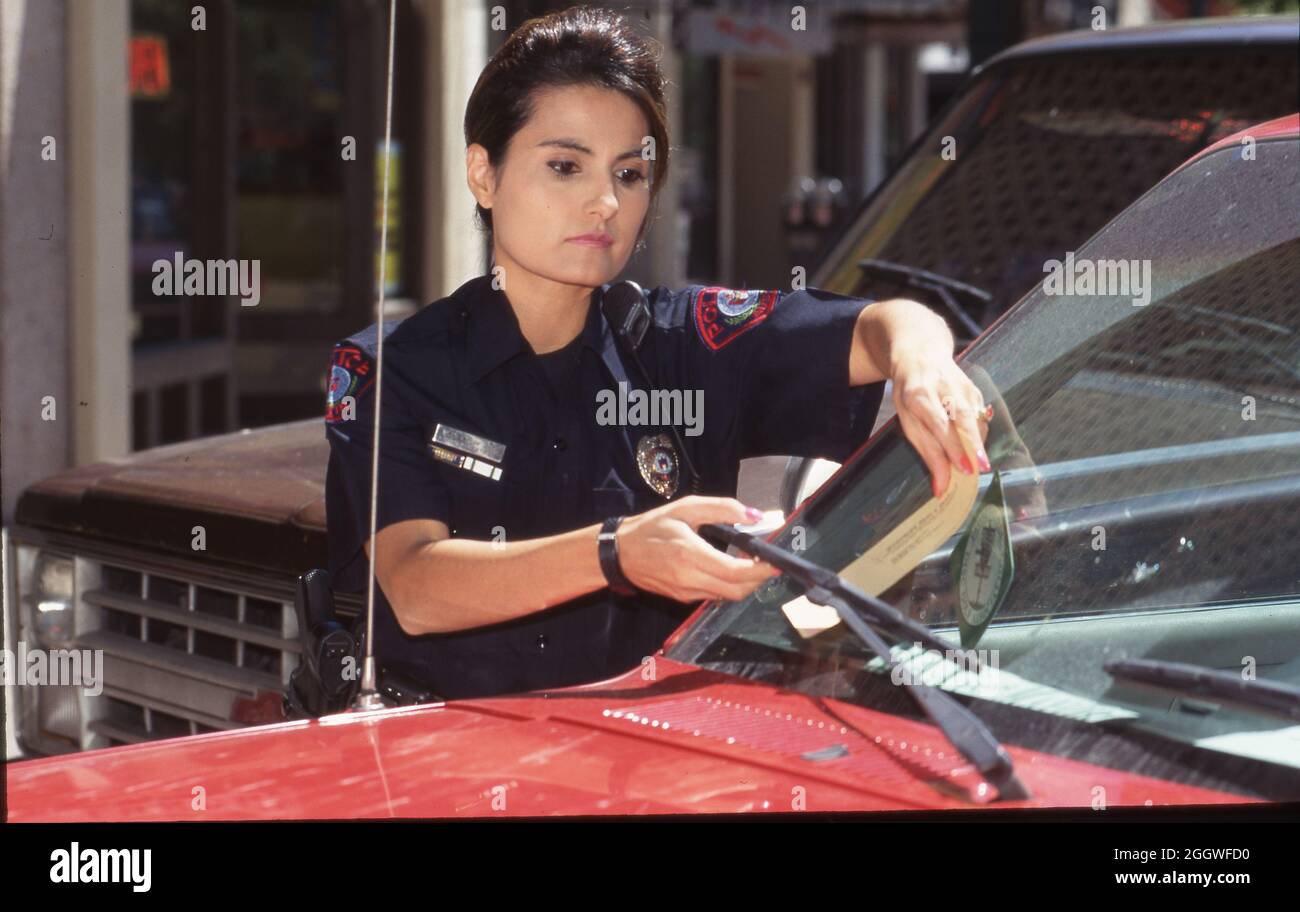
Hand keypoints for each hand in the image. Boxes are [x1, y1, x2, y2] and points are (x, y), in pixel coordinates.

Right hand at [616, 496, 780, 602]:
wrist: (619, 553)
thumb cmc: (652, 527)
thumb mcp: (685, 508)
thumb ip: (722, 509)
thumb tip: (755, 516)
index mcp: (690, 554)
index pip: (735, 572)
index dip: (759, 571)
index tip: (775, 562)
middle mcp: (690, 578)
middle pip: (736, 590)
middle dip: (757, 580)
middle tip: (767, 564)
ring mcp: (686, 592)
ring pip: (727, 596)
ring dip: (744, 584)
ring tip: (750, 565)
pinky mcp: (683, 599)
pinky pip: (713, 595)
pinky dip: (727, 585)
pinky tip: (728, 569)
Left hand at [891, 353, 990, 497]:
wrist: (920, 355)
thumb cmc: (909, 394)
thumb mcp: (907, 420)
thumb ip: (926, 452)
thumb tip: (941, 486)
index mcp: (918, 394)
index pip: (939, 423)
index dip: (953, 447)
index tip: (963, 470)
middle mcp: (942, 386)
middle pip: (964, 417)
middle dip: (974, 444)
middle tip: (982, 469)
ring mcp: (962, 384)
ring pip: (976, 417)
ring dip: (979, 442)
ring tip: (979, 463)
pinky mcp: (974, 388)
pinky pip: (981, 415)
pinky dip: (980, 433)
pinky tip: (975, 445)